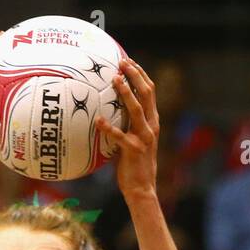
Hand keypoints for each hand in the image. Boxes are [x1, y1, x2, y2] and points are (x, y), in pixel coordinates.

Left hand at [98, 58, 158, 200]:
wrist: (142, 188)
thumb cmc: (133, 164)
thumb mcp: (133, 139)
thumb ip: (127, 124)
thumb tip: (107, 108)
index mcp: (152, 122)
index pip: (150, 92)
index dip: (140, 74)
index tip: (128, 61)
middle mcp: (151, 127)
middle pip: (147, 94)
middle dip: (135, 76)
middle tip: (122, 62)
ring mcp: (144, 138)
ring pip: (137, 110)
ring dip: (127, 93)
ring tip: (115, 80)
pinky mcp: (134, 150)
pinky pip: (120, 136)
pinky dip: (109, 127)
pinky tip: (97, 120)